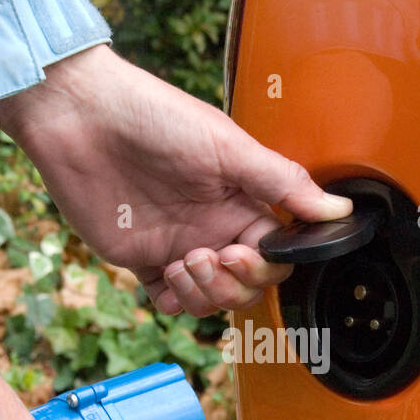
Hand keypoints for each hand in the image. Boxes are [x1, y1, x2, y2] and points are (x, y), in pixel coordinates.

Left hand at [0, 45, 353, 315]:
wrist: (81, 118)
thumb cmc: (154, 117)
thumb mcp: (228, 147)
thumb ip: (282, 183)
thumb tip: (338, 209)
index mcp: (243, 199)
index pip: (276, 252)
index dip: (266, 265)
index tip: (243, 251)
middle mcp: (215, 224)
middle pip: (247, 284)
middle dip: (234, 284)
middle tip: (207, 256)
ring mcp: (180, 243)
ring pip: (212, 298)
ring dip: (204, 295)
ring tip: (182, 262)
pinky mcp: (143, 257)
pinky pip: (169, 300)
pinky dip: (174, 303)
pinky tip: (165, 280)